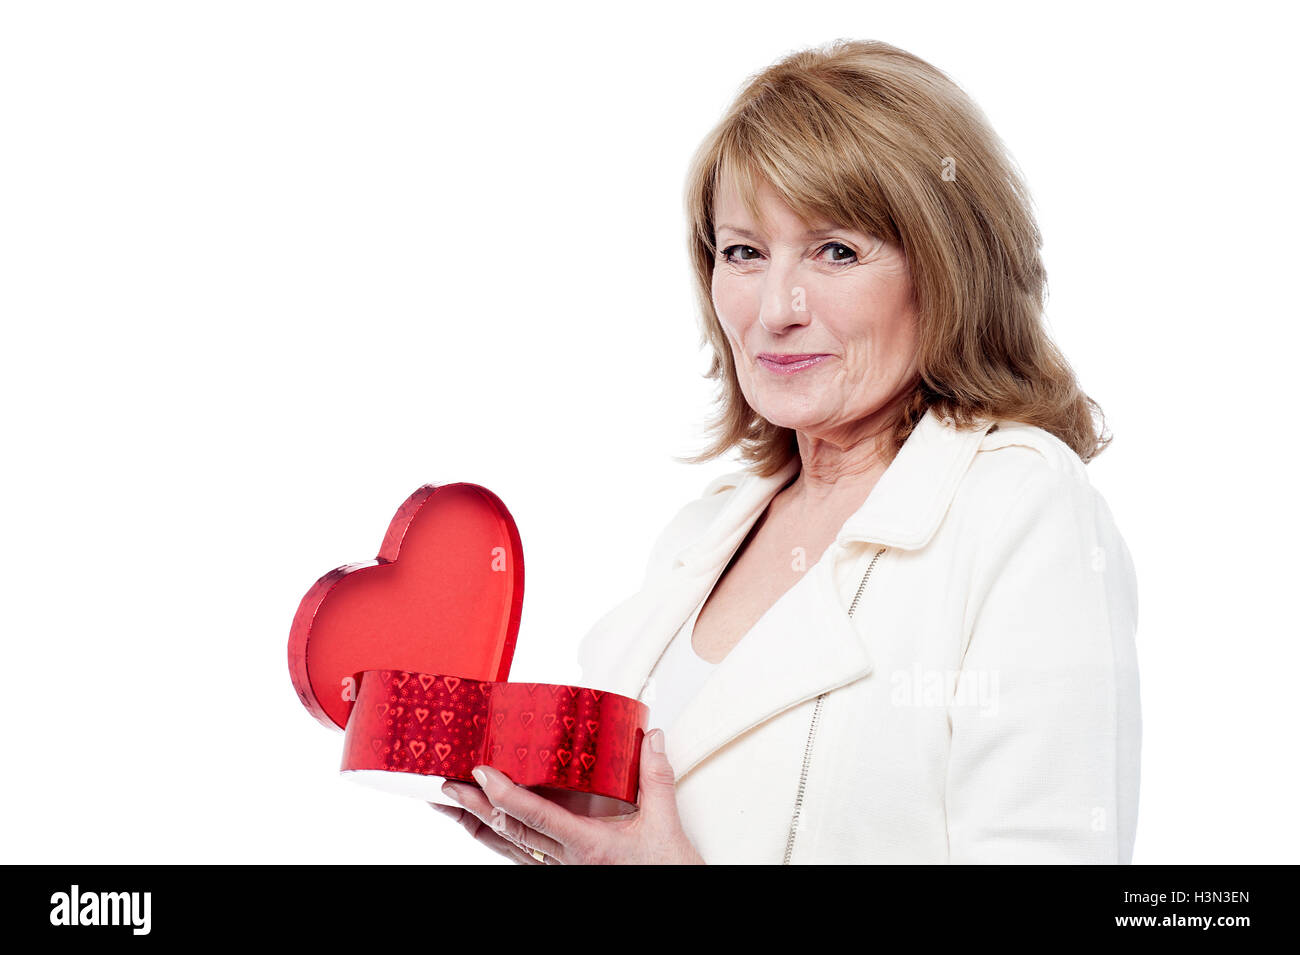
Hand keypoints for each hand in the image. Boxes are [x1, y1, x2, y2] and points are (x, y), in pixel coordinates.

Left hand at [430, 728, 704, 864]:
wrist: (672, 896)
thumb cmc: (666, 870)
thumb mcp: (664, 822)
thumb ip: (655, 776)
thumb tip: (649, 739)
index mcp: (587, 845)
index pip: (536, 817)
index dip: (506, 795)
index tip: (482, 773)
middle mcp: (566, 860)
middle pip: (509, 831)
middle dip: (474, 806)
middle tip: (447, 784)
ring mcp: (560, 868)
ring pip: (507, 846)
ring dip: (476, 823)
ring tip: (450, 805)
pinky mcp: (562, 871)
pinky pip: (520, 854)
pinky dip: (496, 837)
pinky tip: (483, 827)